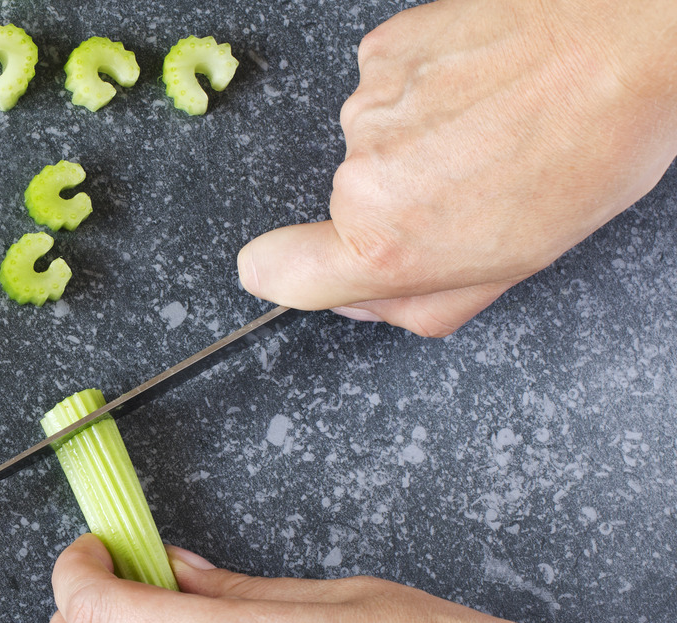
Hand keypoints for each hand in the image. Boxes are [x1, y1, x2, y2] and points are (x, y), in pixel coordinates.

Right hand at [237, 0, 676, 335]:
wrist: (625, 41)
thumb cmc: (593, 147)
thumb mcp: (516, 264)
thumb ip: (424, 302)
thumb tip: (368, 300)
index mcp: (388, 244)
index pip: (276, 273)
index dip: (284, 271)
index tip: (302, 263)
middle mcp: (362, 175)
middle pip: (348, 207)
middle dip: (402, 202)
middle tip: (480, 183)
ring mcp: (368, 106)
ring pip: (373, 145)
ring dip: (422, 140)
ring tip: (498, 123)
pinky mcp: (384, 50)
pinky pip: (389, 87)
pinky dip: (427, 89)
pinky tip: (484, 83)